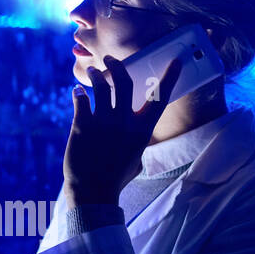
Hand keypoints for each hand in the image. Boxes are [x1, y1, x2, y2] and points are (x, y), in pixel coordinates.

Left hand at [62, 54, 184, 206]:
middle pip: (124, 82)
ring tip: (93, 73)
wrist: (92, 192)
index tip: (176, 62)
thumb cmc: (115, 178)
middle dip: (117, 66)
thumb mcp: (136, 158)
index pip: (160, 99)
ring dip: (96, 75)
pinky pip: (81, 99)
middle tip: (110, 60)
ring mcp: (103, 122)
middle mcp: (124, 123)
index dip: (169, 78)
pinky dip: (79, 93)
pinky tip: (78, 93)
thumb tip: (135, 125)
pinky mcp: (82, 125)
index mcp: (142, 131)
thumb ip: (137, 137)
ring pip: (101, 86)